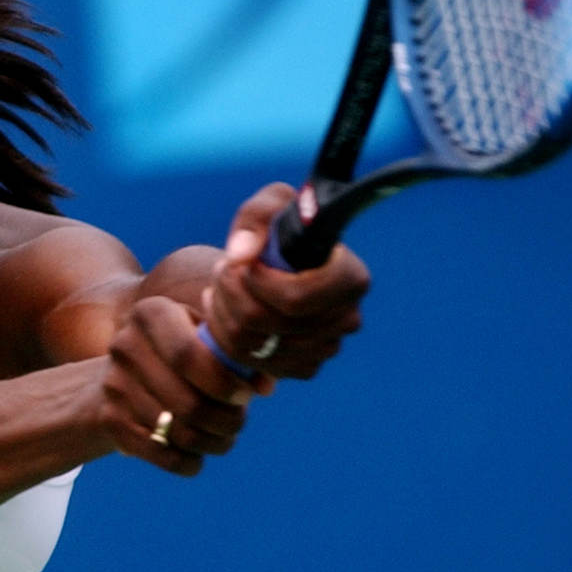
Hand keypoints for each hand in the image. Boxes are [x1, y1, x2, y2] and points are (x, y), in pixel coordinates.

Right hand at [98, 295, 255, 475]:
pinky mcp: (109, 420)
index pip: (188, 354)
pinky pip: (160, 454)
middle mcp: (124, 345)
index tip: (246, 395)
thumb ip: (239, 354)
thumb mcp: (204, 337)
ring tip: (224, 438)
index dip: (224, 383)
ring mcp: (113, 384)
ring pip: (177, 432)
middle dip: (226, 420)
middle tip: (238, 422)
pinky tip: (198, 456)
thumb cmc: (179, 352)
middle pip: (187, 401)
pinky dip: (188, 463)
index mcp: (150, 313)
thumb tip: (264, 386)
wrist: (122, 374)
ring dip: (212, 443)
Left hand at [203, 183, 370, 379]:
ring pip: (252, 343)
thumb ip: (257, 216)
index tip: (245, 264)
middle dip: (230, 292)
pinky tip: (226, 307)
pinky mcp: (303, 366)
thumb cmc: (280, 230)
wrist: (281, 264)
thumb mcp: (270, 205)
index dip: (259, 283)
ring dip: (223, 309)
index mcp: (351, 278)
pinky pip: (250, 361)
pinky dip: (225, 334)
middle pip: (266, 321)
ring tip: (220, 284)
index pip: (296, 298)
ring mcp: (326, 347)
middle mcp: (346, 318)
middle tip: (221, 269)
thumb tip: (241, 254)